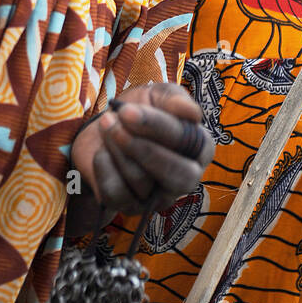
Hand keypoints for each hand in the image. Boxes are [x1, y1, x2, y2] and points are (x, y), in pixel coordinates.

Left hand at [70, 82, 212, 216]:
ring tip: (106, 124)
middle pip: (177, 175)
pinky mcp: (130, 207)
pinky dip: (104, 167)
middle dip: (142, 148)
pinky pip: (116, 194)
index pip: (187, 143)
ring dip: (116, 148)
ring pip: (140, 180)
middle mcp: (186, 178)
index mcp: (200, 148)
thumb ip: (175, 99)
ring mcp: (158, 197)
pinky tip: (102, 152)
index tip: (128, 111)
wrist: (103, 128)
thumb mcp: (156, 95)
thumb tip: (194, 114)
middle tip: (115, 122)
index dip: (158, 126)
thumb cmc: (138, 111)